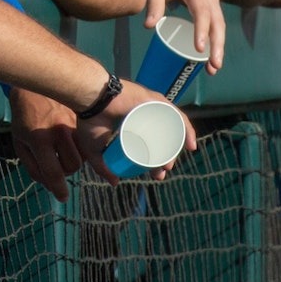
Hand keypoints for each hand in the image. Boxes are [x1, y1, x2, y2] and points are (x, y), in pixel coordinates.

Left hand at [9, 87, 83, 200]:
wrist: (33, 87)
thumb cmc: (24, 118)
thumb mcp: (20, 143)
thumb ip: (33, 167)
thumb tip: (49, 185)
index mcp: (40, 139)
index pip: (53, 171)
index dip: (58, 188)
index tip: (63, 197)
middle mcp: (59, 132)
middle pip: (72, 166)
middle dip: (66, 171)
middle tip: (58, 166)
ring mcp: (73, 125)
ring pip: (84, 155)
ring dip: (75, 161)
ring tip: (65, 154)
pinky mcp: (81, 120)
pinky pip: (88, 143)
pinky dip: (82, 150)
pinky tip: (73, 145)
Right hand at [74, 81, 196, 183]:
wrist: (91, 98)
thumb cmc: (90, 119)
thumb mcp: (94, 149)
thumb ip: (102, 167)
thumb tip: (115, 182)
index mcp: (133, 124)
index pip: (150, 145)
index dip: (154, 162)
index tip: (155, 175)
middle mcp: (145, 116)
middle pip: (161, 140)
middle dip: (164, 159)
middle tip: (162, 173)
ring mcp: (152, 108)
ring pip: (169, 131)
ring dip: (173, 149)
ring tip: (169, 165)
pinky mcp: (157, 101)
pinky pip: (177, 116)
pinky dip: (186, 131)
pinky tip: (190, 145)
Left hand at [134, 0, 225, 73]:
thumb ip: (154, 3)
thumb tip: (148, 27)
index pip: (201, 9)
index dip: (202, 29)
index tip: (200, 48)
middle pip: (217, 20)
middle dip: (217, 45)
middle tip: (213, 67)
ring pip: (219, 23)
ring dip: (218, 45)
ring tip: (212, 68)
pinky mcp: (209, 0)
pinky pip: (215, 20)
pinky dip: (214, 38)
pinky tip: (209, 56)